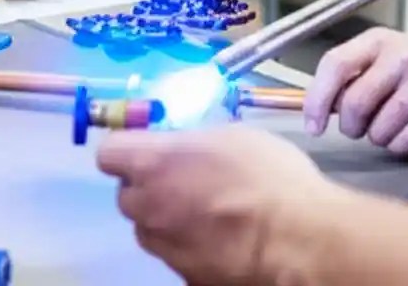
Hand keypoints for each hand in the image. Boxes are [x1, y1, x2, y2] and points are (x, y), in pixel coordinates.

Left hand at [97, 125, 346, 284]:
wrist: (299, 241)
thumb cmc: (269, 177)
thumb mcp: (234, 136)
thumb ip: (194, 142)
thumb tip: (185, 148)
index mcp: (153, 164)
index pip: (108, 153)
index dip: (127, 149)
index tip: (149, 148)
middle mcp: (147, 207)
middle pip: (126, 195)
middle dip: (148, 187)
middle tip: (184, 181)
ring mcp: (164, 247)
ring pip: (149, 228)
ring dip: (165, 219)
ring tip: (207, 215)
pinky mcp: (184, 276)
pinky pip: (176, 255)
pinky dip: (190, 247)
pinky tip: (222, 241)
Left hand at [304, 27, 407, 153]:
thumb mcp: (396, 55)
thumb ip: (360, 72)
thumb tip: (322, 104)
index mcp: (381, 40)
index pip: (335, 65)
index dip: (317, 99)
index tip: (313, 126)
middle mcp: (404, 55)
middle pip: (355, 104)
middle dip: (353, 128)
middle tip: (363, 131)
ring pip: (380, 128)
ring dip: (381, 140)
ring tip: (394, 131)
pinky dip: (402, 147)